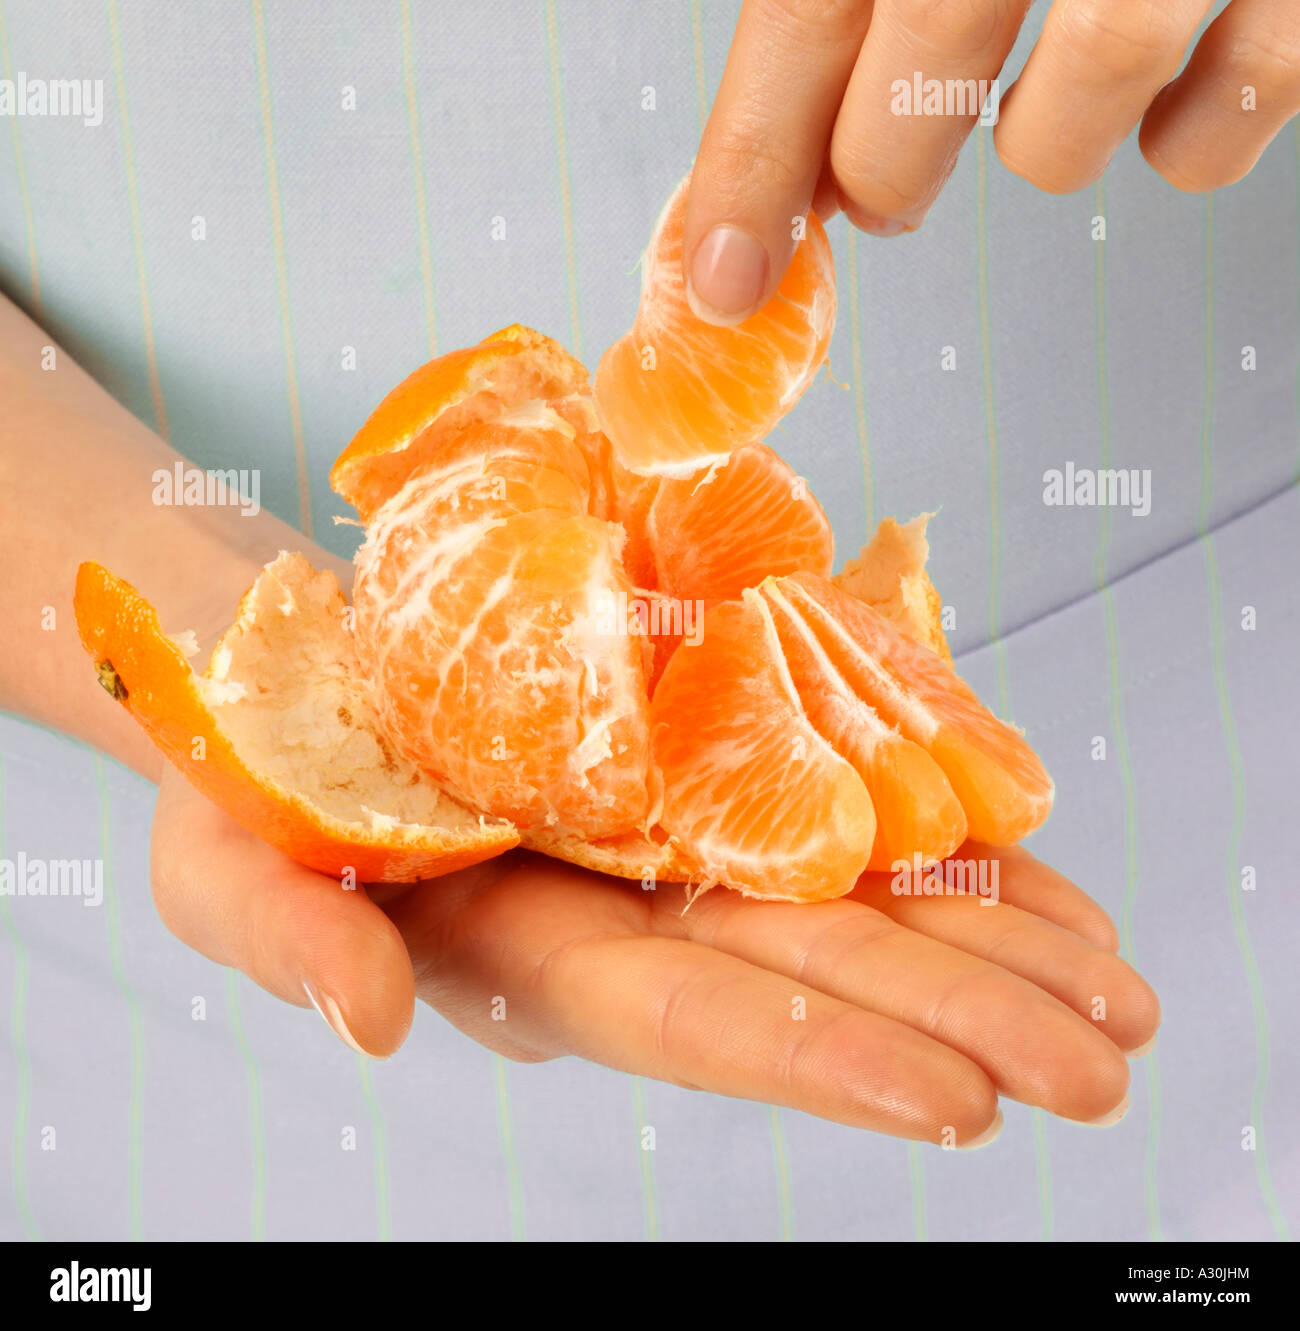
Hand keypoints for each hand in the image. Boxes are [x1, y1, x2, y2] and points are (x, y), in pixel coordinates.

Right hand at [152, 766, 1158, 1142]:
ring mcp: (690, 834)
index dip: (811, 1058)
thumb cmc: (263, 769)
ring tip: (1115, 995)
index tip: (952, 1102)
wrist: (324, 659)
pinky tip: (1049, 887)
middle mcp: (634, 907)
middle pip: (812, 971)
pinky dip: (952, 844)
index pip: (683, 1018)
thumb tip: (363, 1018)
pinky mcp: (719, 761)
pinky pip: (851, 806)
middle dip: (959, 1021)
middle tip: (1099, 1066)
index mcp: (528, 953)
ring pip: (858, 897)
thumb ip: (282, 937)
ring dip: (991, 945)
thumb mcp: (224, 854)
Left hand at [686, 0, 1299, 320]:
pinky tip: (1170, 95)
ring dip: (1041, 143)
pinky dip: (1188, 136)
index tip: (726, 274)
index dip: (758, 159)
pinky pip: (1229, 111)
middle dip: (886, 169)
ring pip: (1072, 114)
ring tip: (1040, 104)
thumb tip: (780, 142)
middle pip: (922, 76)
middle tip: (885, 185)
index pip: (808, 10)